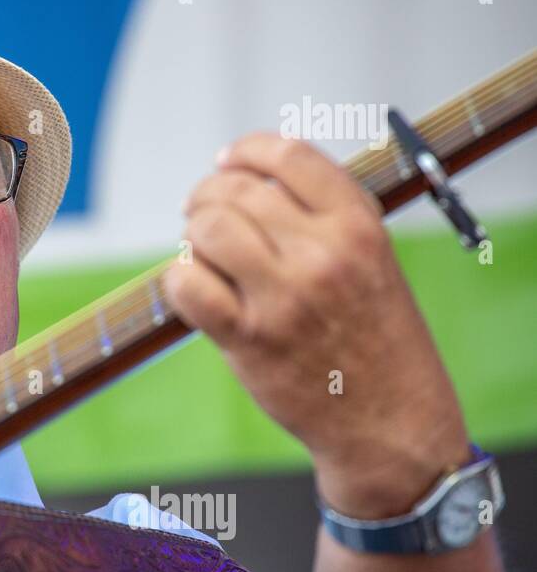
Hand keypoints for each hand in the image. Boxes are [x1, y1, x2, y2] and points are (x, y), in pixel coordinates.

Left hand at [162, 134, 469, 518]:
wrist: (391, 420)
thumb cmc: (375, 336)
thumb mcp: (372, 260)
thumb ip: (323, 216)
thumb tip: (247, 176)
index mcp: (359, 226)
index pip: (288, 155)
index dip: (245, 150)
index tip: (227, 161)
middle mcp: (322, 255)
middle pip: (235, 191)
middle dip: (207, 195)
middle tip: (202, 213)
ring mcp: (283, 297)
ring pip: (207, 230)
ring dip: (192, 235)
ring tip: (200, 250)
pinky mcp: (248, 339)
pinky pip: (186, 285)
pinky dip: (179, 279)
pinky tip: (193, 286)